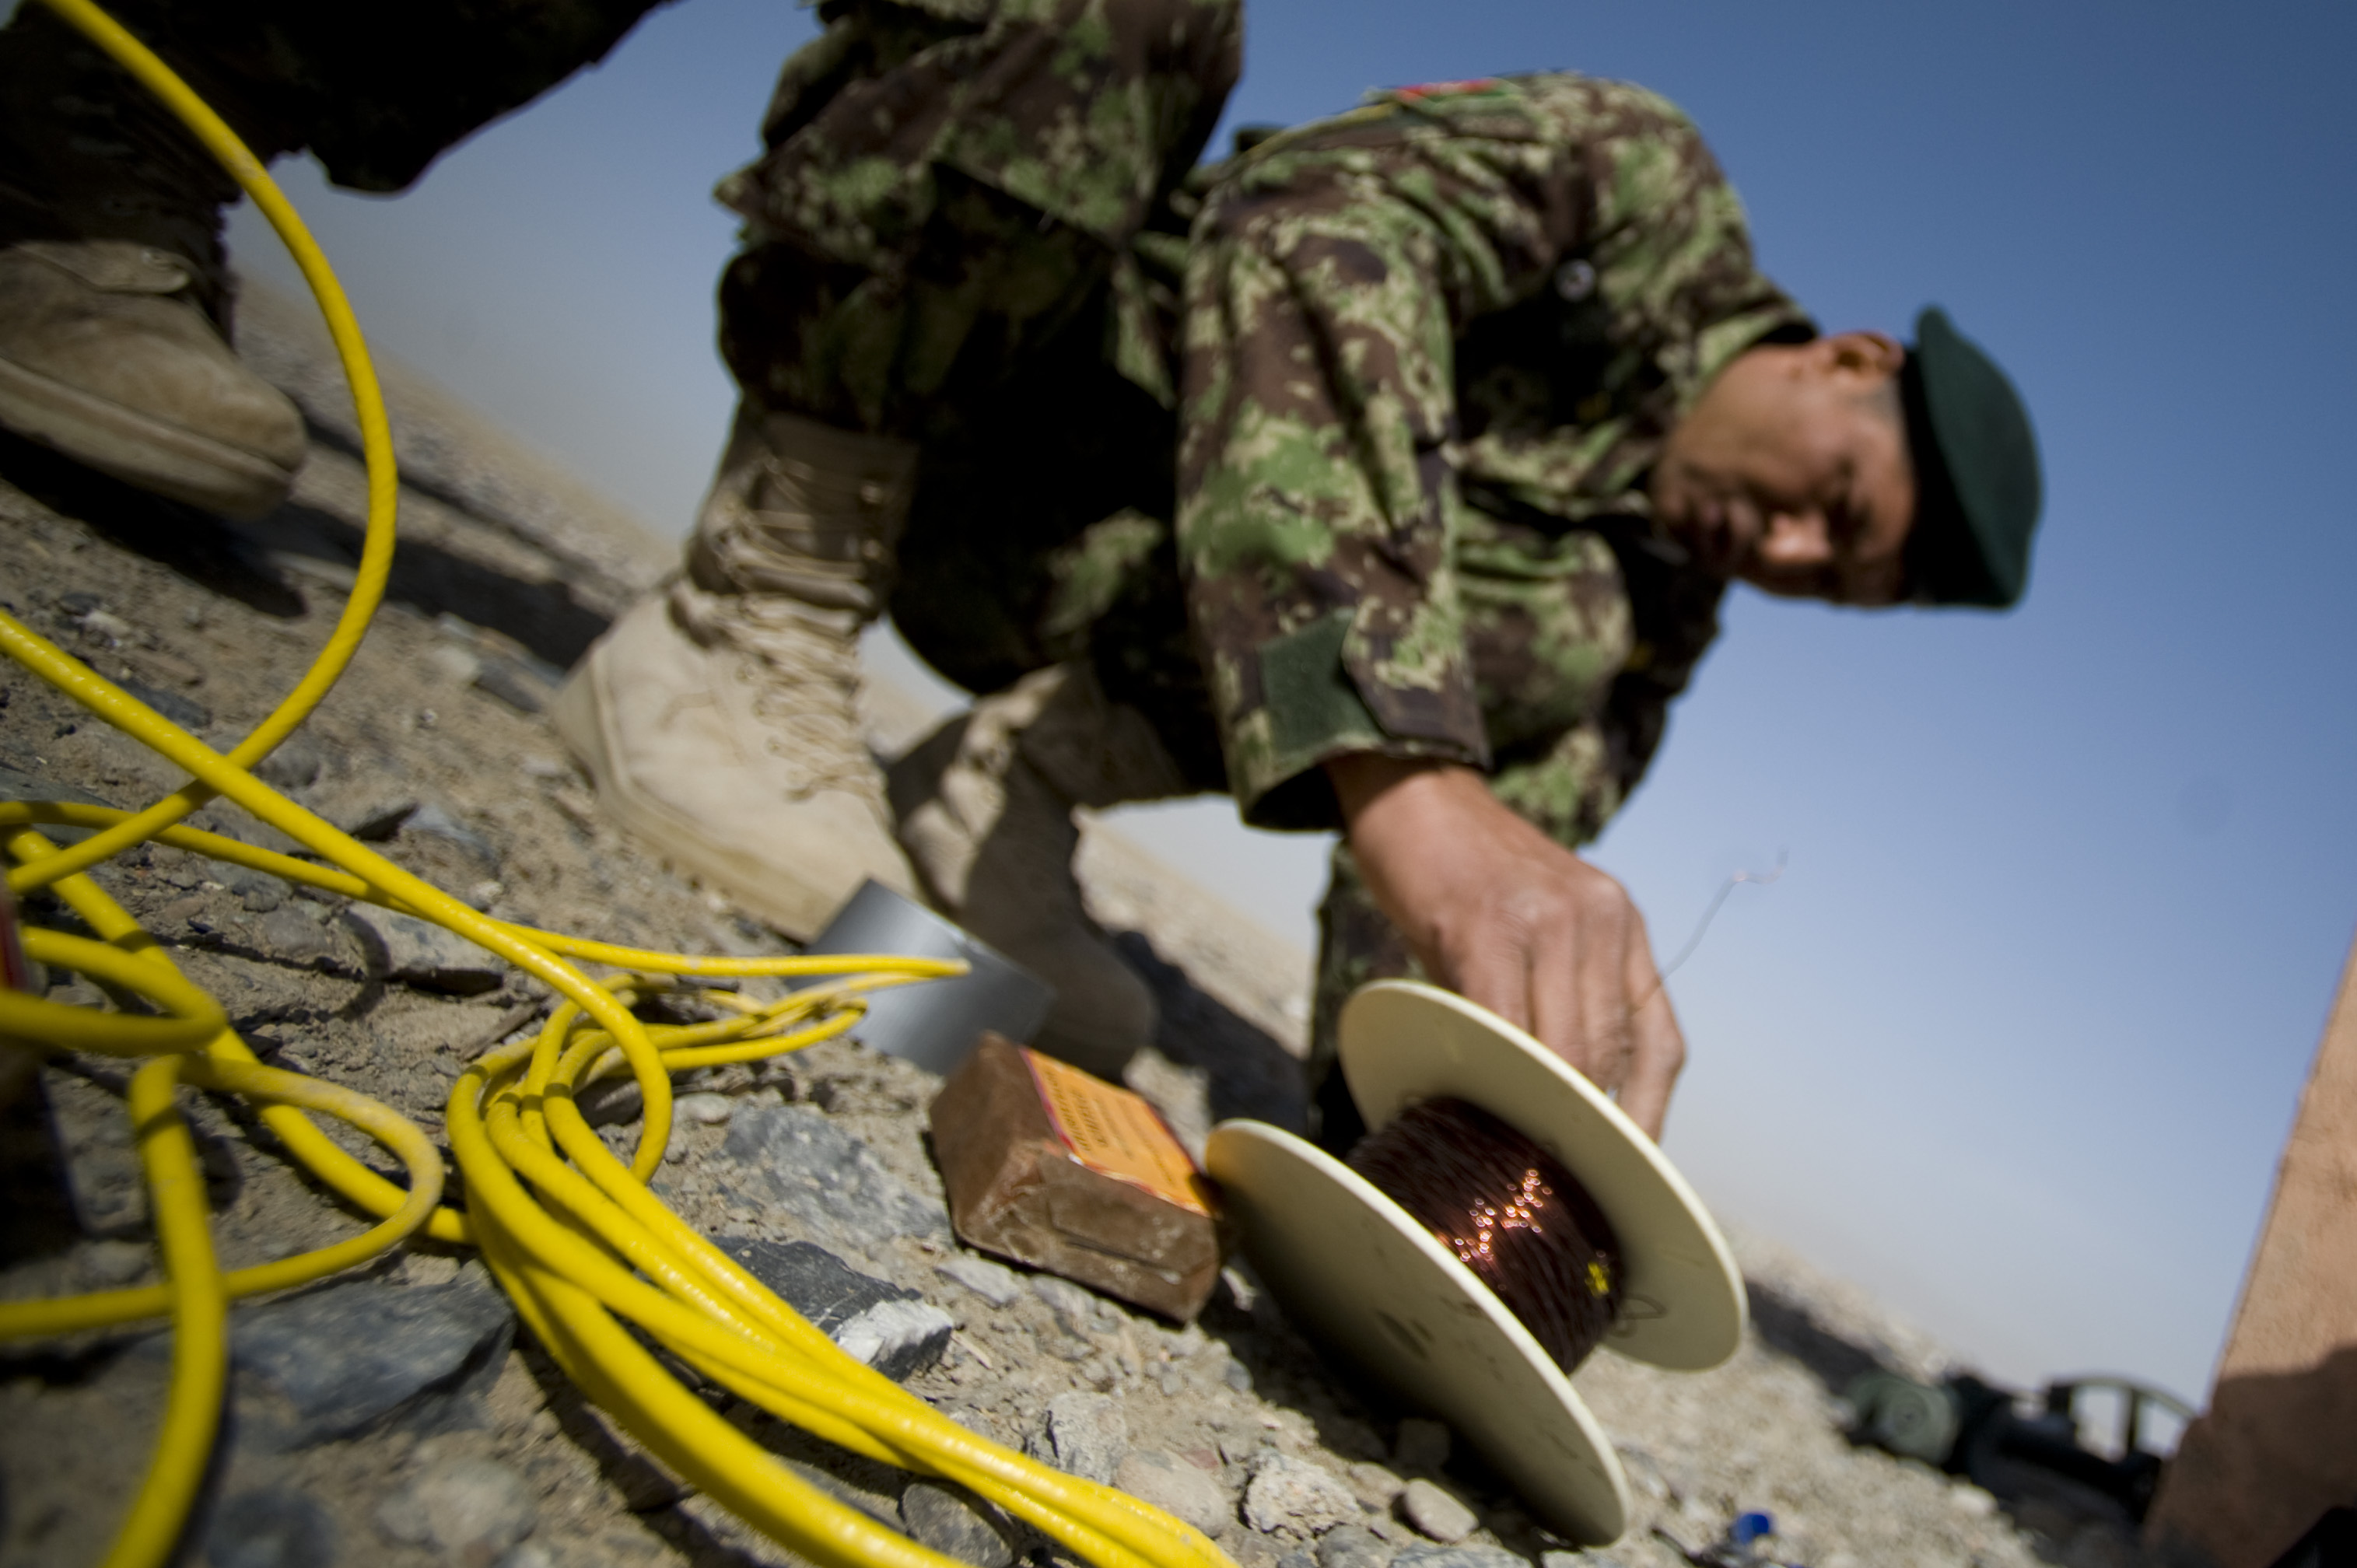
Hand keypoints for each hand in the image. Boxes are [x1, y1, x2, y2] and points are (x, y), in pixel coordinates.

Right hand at [1327, 755, 1684, 1137]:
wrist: (1413, 794)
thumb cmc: (1467, 875)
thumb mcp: (1539, 923)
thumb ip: (1558, 994)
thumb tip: (1555, 1100)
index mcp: (1621, 924)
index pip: (1659, 1041)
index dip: (1650, 1114)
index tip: (1630, 1168)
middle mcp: (1598, 919)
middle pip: (1609, 1052)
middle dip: (1587, 1124)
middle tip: (1559, 1178)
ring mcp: (1544, 920)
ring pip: (1563, 1046)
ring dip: (1542, 1109)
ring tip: (1519, 1156)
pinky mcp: (1483, 926)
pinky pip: (1501, 1021)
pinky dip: (1494, 1071)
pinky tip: (1477, 1098)